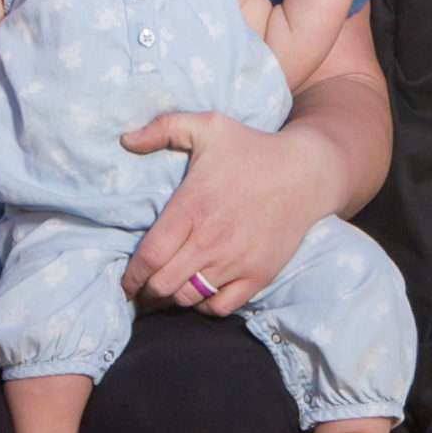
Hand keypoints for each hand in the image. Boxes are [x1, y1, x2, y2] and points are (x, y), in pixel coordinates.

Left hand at [120, 110, 336, 313]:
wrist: (306, 172)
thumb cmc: (252, 148)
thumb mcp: (208, 126)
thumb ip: (164, 128)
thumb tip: (126, 139)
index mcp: (192, 208)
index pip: (149, 256)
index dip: (131, 276)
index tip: (124, 282)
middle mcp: (210, 240)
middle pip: (163, 284)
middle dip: (146, 290)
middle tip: (142, 288)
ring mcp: (236, 261)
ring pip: (188, 298)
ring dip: (173, 298)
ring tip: (167, 290)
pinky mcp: (258, 274)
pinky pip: (220, 307)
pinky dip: (204, 306)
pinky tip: (200, 292)